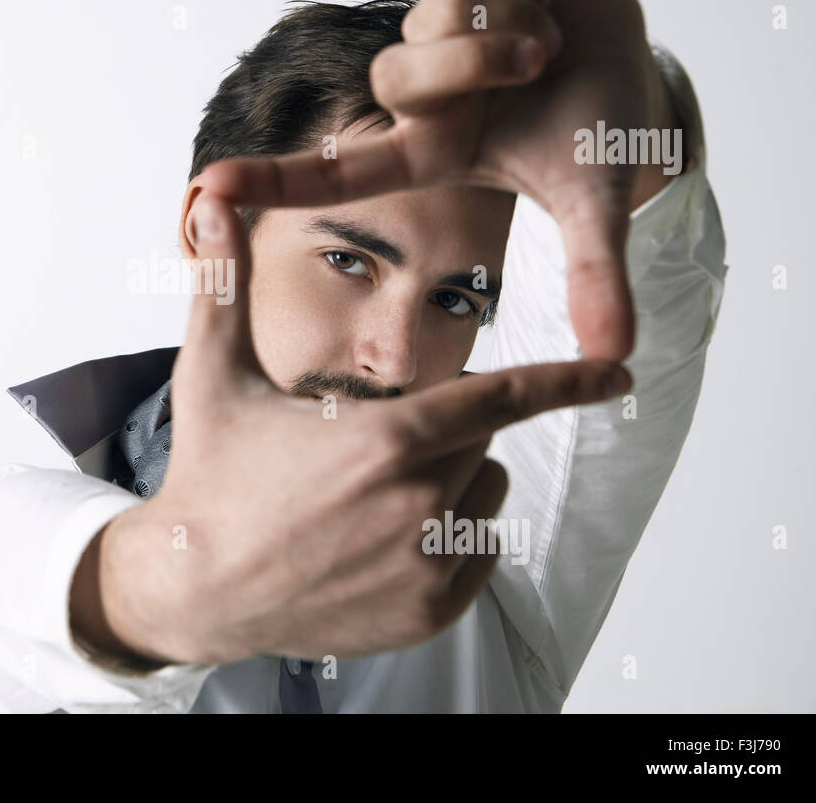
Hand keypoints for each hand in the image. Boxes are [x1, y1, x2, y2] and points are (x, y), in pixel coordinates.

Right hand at [95, 194, 630, 665]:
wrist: (197, 590)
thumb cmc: (209, 476)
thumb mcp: (211, 374)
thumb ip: (224, 285)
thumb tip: (211, 203)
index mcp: (385, 438)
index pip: (502, 398)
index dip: (567, 381)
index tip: (618, 372)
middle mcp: (419, 504)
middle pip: (478, 444)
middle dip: (438, 432)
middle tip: (361, 451)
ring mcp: (427, 565)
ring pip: (482, 496)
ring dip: (448, 484)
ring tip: (368, 498)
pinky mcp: (428, 612)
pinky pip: (477, 556)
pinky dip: (448, 542)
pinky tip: (380, 543)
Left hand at [198, 0, 678, 360]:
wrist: (631, 54)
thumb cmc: (595, 128)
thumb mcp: (593, 200)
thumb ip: (594, 273)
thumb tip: (618, 356)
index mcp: (429, 152)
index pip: (336, 174)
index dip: (274, 181)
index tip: (210, 188)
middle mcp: (414, 96)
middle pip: (394, 74)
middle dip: (476, 62)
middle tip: (538, 64)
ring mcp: (427, 30)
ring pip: (432, 15)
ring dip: (509, 24)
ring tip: (545, 43)